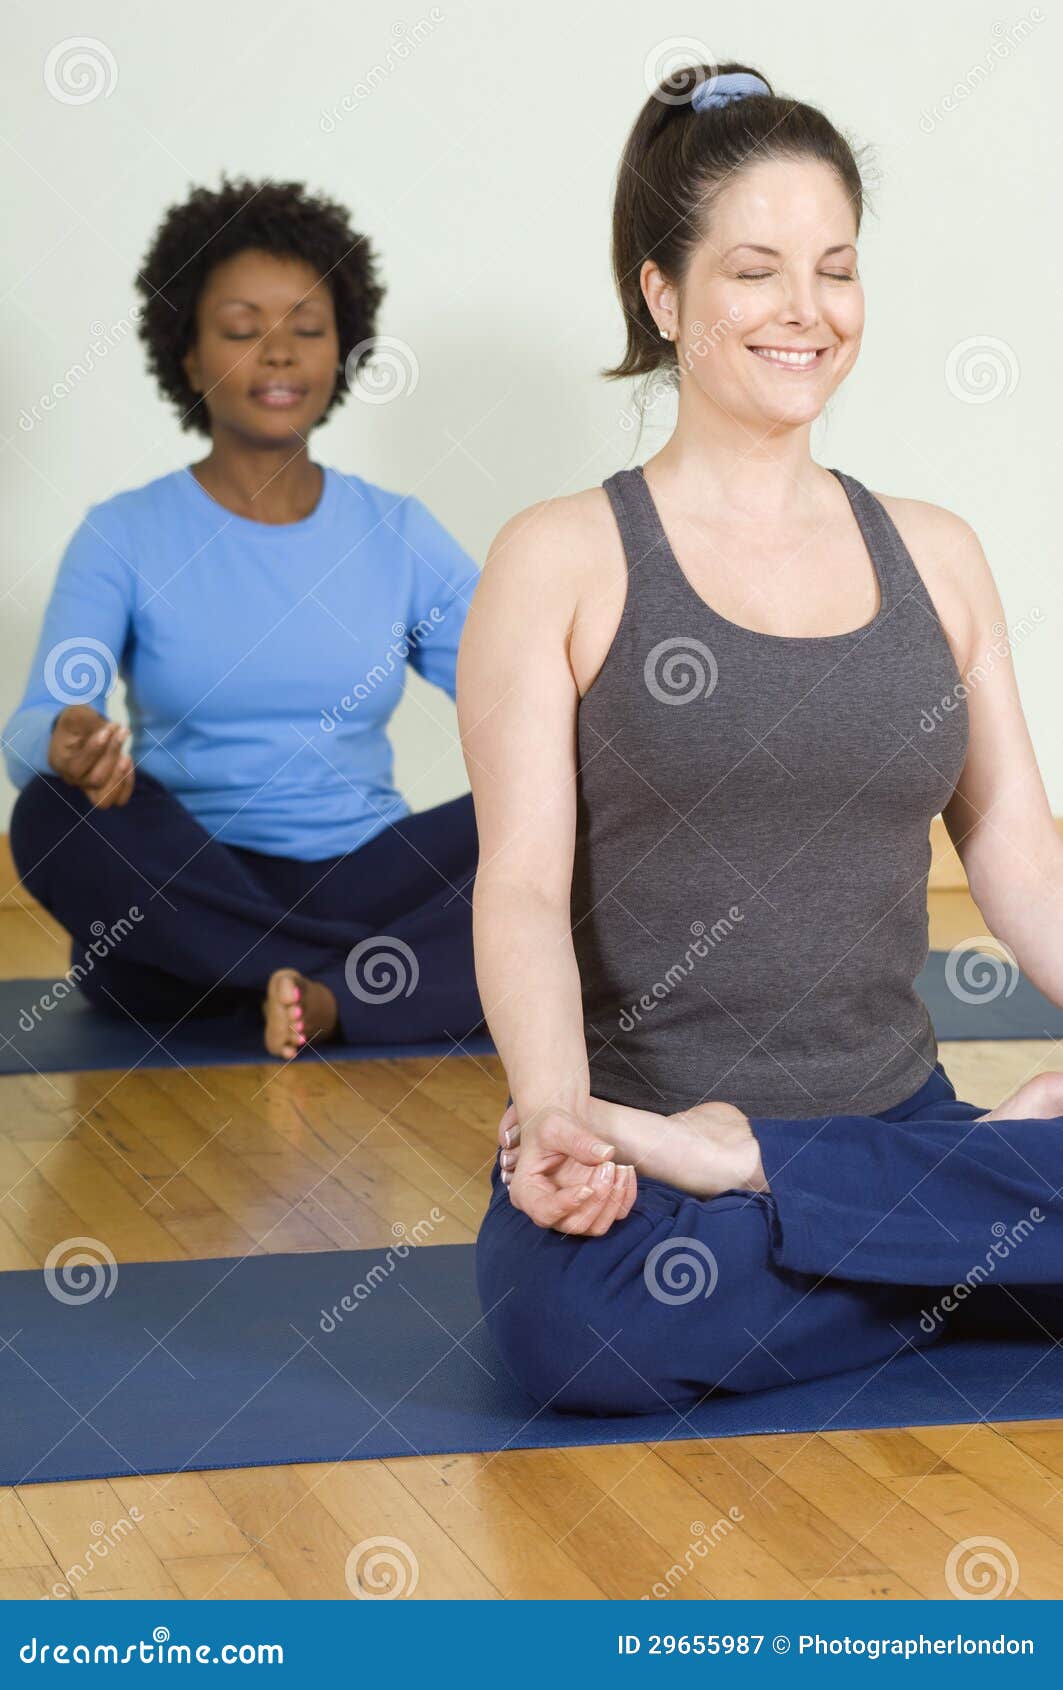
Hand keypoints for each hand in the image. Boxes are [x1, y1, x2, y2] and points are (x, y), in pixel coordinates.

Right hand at [47, 705, 134, 808]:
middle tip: (122, 732)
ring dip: (120, 776)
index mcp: (61, 763)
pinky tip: (128, 762)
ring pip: (104, 799)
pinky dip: (127, 784)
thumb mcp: (75, 715)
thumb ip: (83, 718)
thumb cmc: (77, 725)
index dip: (96, 749)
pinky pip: (119, 800)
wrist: (80, 734)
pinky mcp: (105, 791)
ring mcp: (89, 789)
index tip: (109, 728)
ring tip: (127, 755)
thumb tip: (102, 726)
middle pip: (95, 780)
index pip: (78, 766)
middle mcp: (73, 780)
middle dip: (112, 755)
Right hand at [499, 1101, 636, 1235]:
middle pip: (575, 1224)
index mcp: (527, 1192)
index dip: (566, 1205)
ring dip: (614, 1200)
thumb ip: (578, 1141)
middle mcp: (549, 1208)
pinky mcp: (593, 1207)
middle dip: (597, 1199)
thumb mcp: (557, 1127)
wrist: (562, 1124)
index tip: (586, 1187)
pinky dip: (625, 1196)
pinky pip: (614, 1214)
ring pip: (597, 1226)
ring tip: (620, 1167)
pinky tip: (627, 1171)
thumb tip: (606, 1153)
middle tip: (608, 1166)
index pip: (544, 1213)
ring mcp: (572, 1212)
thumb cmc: (549, 1125)